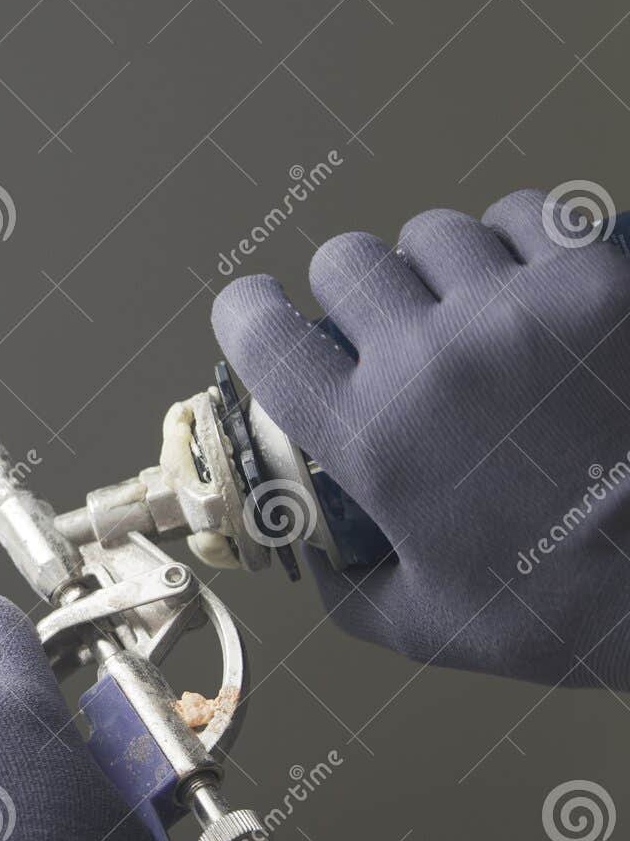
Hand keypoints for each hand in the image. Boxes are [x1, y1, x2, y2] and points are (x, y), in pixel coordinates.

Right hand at [214, 189, 629, 687]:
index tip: (258, 316)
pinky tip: (531, 285)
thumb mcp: (428, 626)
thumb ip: (346, 588)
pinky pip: (524, 214)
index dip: (246, 314)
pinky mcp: (596, 282)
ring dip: (436, 266)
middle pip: (343, 261)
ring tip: (469, 310)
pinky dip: (517, 240)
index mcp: (374, 440)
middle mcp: (430, 362)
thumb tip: (306, 549)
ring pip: (431, 232)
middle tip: (384, 328)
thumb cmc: (569, 610)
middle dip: (351, 293)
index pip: (261, 331)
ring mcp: (517, 312)